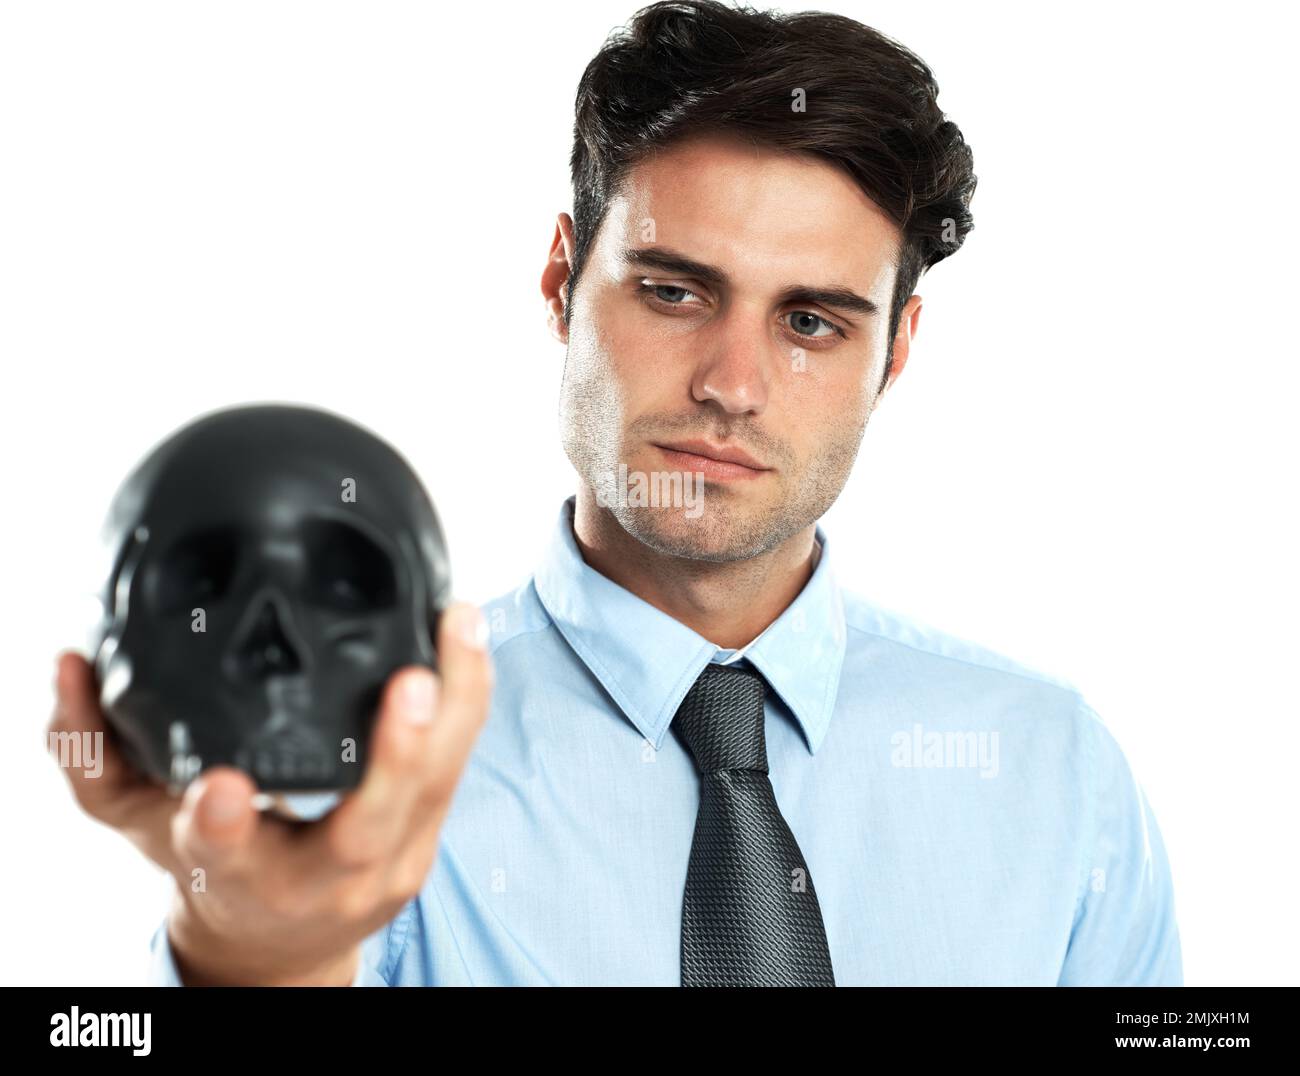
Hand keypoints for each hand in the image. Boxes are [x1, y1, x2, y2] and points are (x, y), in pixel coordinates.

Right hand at [47, 601, 492, 985]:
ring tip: (460, 625)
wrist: (282, 943)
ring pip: (436, 788)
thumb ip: (93, 748)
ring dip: (457, 707)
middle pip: (366, 828)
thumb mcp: (136, 821)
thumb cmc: (214, 873)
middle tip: (412, 683)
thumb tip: (70, 664)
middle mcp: (319, 879)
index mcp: (237, 879)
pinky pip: (458, 765)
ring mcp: (387, 861)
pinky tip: (470, 640)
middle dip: (394, 758)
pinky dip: (469, 702)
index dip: (219, 825)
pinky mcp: (427, 835)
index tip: (217, 788)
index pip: (222, 855)